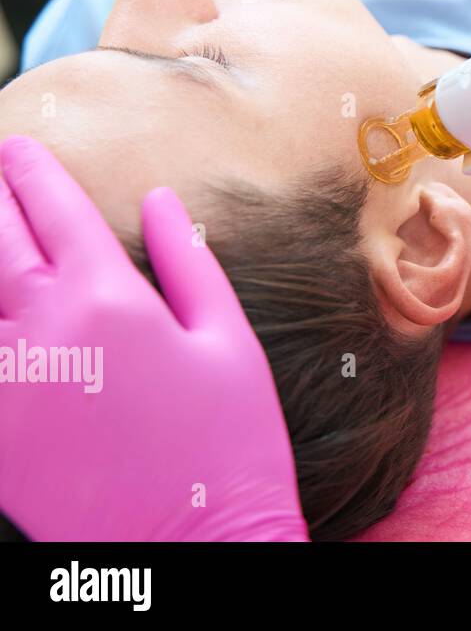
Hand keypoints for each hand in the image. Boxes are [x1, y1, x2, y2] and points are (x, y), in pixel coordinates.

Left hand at [0, 136, 306, 541]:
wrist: (192, 542)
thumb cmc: (228, 437)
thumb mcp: (228, 338)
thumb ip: (187, 260)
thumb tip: (159, 200)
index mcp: (111, 297)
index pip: (56, 210)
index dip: (32, 172)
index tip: (19, 148)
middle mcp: (46, 328)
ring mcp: (8, 381)